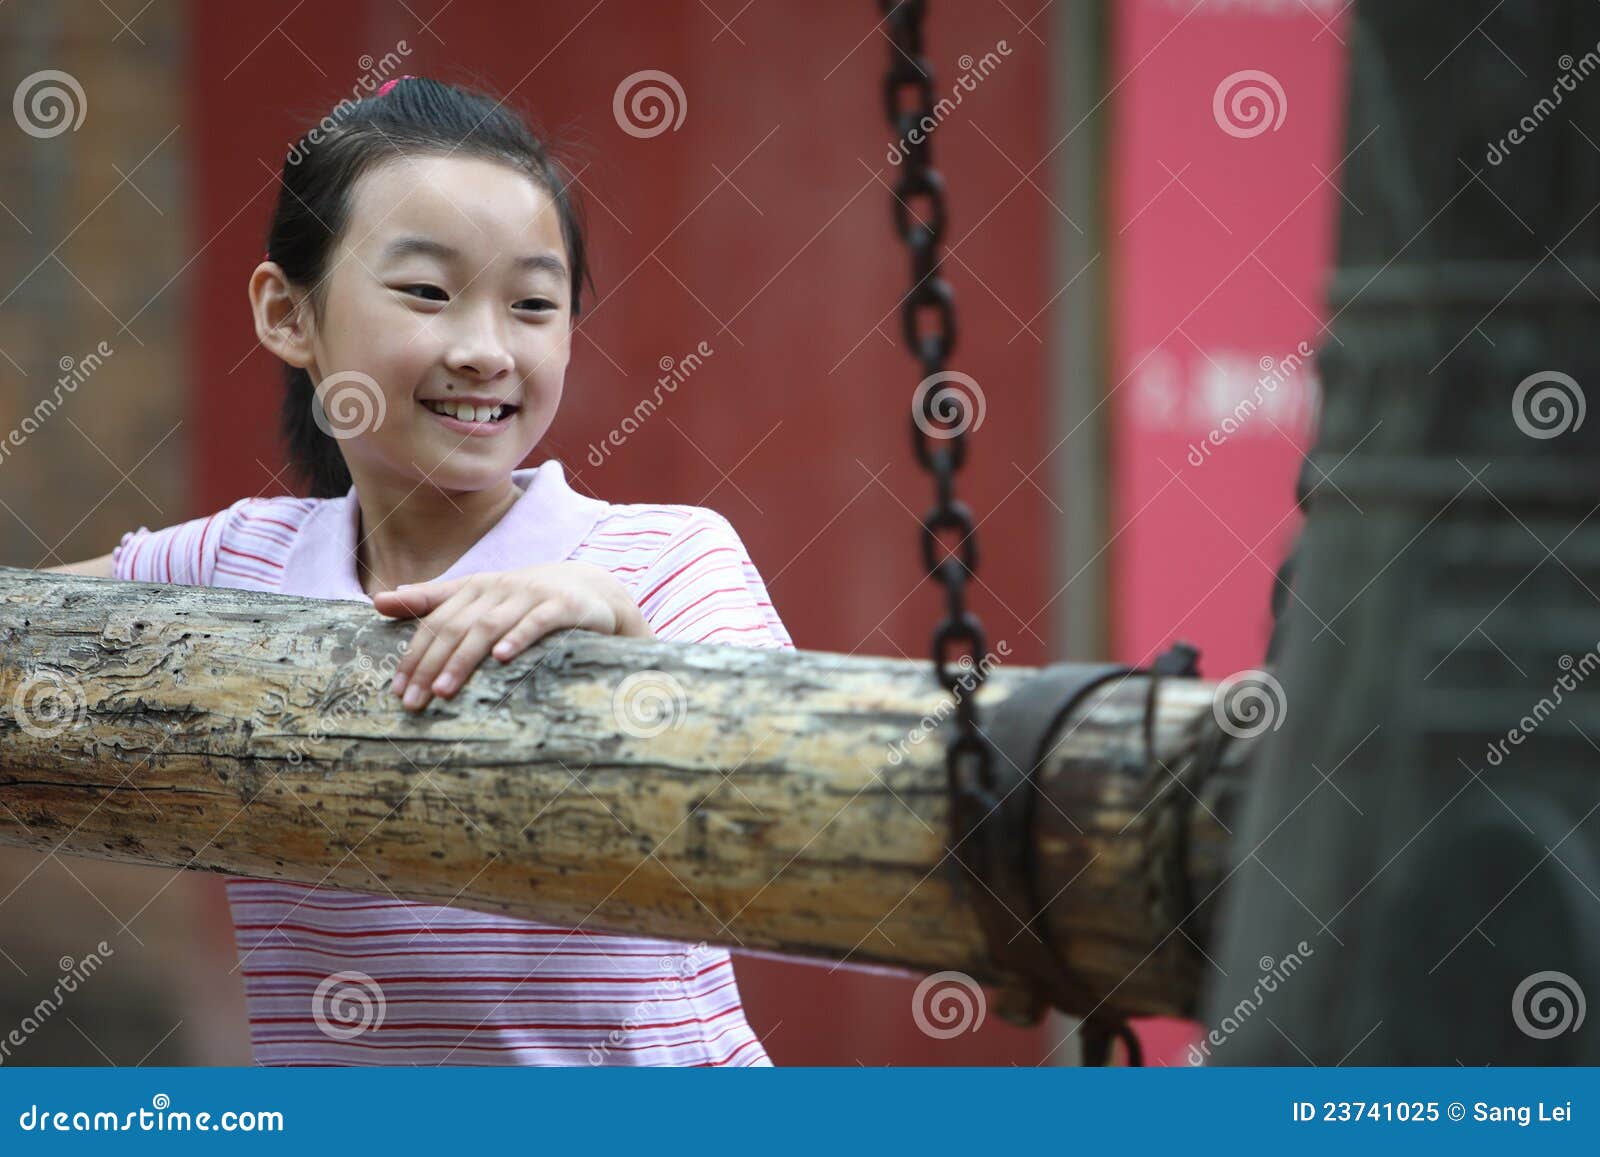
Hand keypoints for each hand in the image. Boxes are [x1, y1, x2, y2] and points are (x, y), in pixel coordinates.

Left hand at [372, 562, 652, 711]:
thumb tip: (377, 601)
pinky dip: (519, 637)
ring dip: (464, 659)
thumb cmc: (527, 599)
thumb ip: (432, 599)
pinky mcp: (564, 604)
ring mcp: (532, 594)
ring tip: (444, 690)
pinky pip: (538, 621)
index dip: (413, 654)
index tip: (396, 689)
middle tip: (412, 702)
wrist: (593, 590)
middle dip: (430, 665)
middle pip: (455, 627)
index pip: (436, 622)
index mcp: (476, 587)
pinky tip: (502, 658)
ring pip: (489, 627)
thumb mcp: (479, 596)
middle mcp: (499, 587)